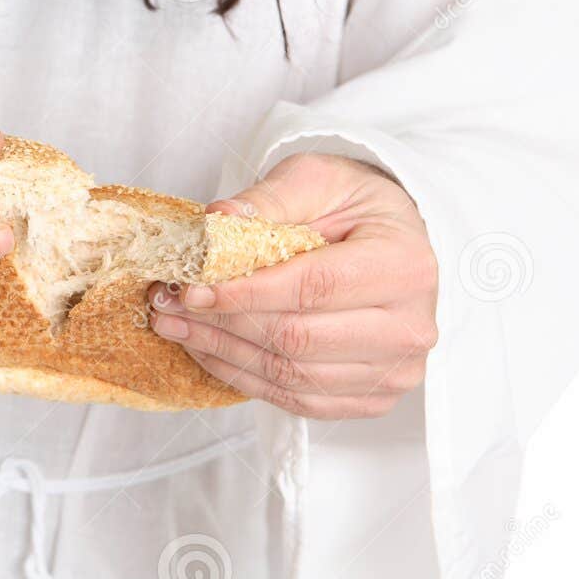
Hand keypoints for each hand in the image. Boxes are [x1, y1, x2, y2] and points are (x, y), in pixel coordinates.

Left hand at [146, 152, 437, 418]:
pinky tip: (209, 349)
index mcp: (405, 265)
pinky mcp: (372, 398)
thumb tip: (215, 222)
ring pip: (291, 376)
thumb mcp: (318, 179)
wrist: (393, 240)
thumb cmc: (357, 206)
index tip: (193, 288)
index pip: (314, 288)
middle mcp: (410, 327)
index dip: (246, 293)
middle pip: (298, 339)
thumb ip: (269, 200)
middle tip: (168, 305)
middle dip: (222, 324)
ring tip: (175, 326)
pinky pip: (296, 398)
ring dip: (223, 353)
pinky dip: (243, 377)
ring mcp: (395, 371)